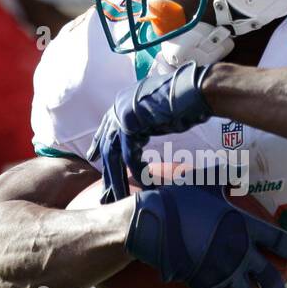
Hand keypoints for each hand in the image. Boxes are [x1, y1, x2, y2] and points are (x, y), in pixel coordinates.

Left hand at [88, 62, 212, 201]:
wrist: (193, 89)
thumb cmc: (185, 99)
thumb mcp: (158, 110)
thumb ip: (146, 120)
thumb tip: (146, 130)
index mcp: (123, 101)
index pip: (106, 127)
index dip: (99, 143)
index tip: (93, 157)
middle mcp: (119, 108)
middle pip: (106, 146)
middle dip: (105, 169)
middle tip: (102, 190)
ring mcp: (123, 116)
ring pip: (114, 156)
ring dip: (116, 179)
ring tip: (116, 198)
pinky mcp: (131, 126)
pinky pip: (130, 156)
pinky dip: (138, 172)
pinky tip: (145, 185)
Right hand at [127, 184, 286, 287]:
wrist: (152, 223)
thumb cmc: (177, 198)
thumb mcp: (204, 181)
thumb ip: (223, 177)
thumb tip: (233, 168)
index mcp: (245, 226)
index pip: (282, 241)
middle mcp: (239, 252)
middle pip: (269, 278)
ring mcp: (222, 271)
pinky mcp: (203, 285)